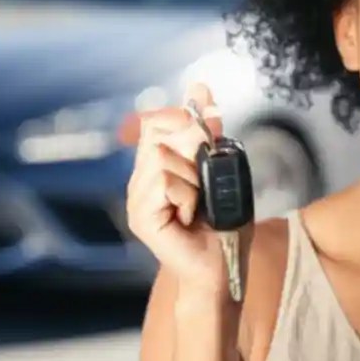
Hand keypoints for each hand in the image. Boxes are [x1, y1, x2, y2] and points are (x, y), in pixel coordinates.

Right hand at [124, 82, 248, 300]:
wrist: (220, 270)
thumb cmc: (222, 227)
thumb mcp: (221, 170)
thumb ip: (209, 133)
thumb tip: (200, 89)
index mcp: (155, 168)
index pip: (154, 122)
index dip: (178, 114)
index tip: (207, 113)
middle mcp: (141, 181)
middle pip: (158, 134)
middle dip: (191, 148)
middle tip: (204, 178)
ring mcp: (137, 199)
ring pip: (162, 157)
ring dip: (192, 179)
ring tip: (197, 205)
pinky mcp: (141, 216)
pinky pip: (164, 182)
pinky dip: (187, 195)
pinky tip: (190, 216)